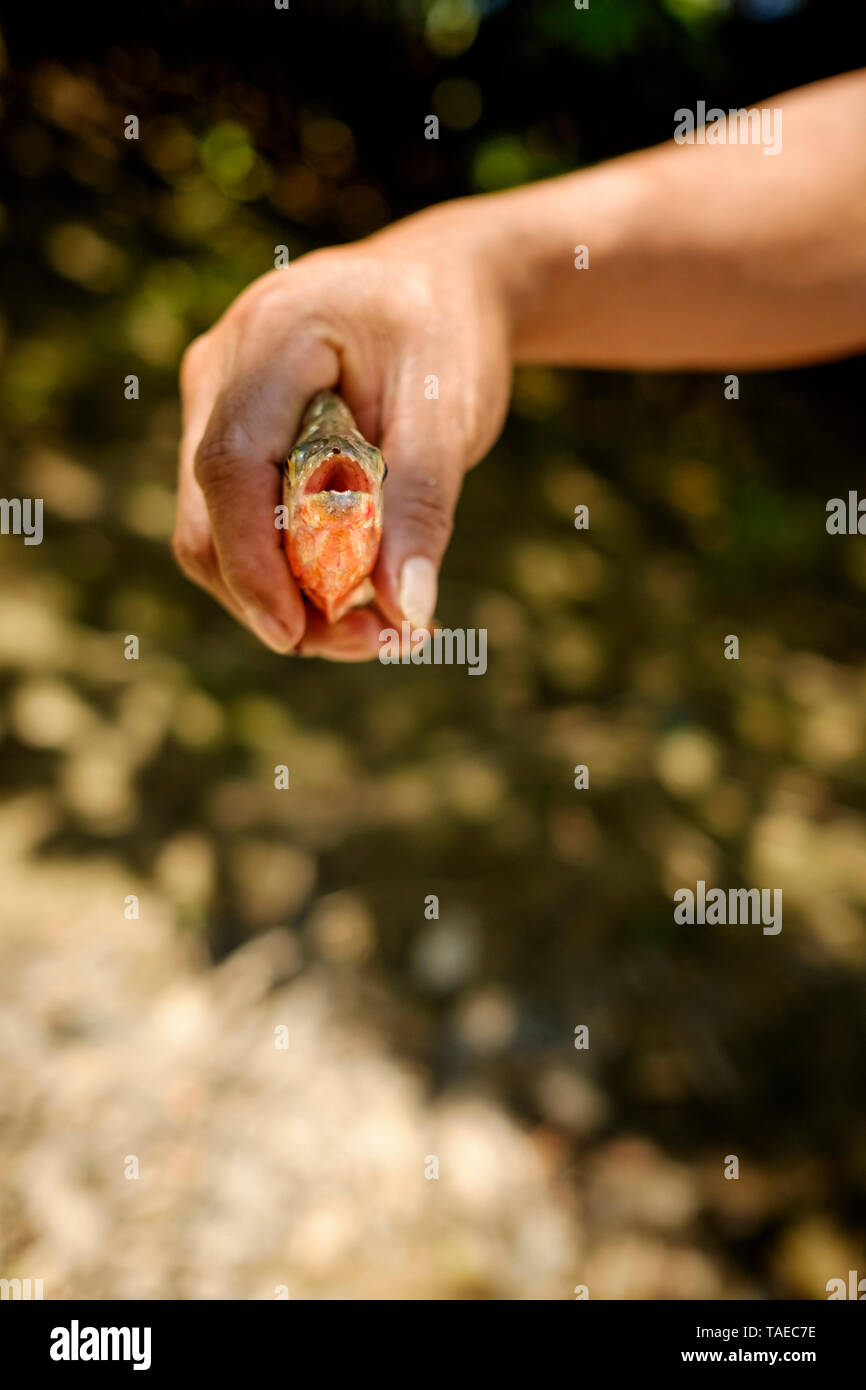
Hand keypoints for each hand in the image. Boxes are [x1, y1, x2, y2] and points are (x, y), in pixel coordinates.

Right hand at [173, 207, 512, 658]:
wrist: (434, 287)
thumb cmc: (445, 336)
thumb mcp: (450, 413)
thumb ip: (423, 505)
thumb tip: (404, 610)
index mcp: (270, 337)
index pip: (229, 467)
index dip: (252, 562)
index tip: (295, 634)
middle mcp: (219, 368)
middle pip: (209, 517)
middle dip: (277, 599)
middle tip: (374, 641)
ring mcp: (212, 401)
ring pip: (214, 532)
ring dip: (283, 596)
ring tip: (376, 626)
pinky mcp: (226, 433)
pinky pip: (237, 521)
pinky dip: (286, 570)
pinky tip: (352, 593)